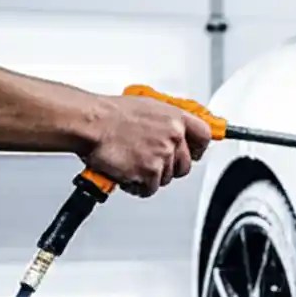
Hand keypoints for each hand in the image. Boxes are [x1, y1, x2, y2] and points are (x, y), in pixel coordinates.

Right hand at [81, 94, 212, 196]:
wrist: (91, 123)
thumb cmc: (110, 114)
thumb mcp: (147, 107)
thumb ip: (166, 121)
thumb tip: (175, 131)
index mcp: (175, 118)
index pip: (204, 136)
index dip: (198, 148)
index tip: (194, 153)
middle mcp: (173, 136)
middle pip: (185, 165)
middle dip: (169, 168)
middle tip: (151, 162)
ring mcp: (162, 155)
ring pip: (166, 178)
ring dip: (150, 176)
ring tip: (132, 163)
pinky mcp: (149, 172)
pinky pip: (149, 189)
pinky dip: (137, 186)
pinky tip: (126, 173)